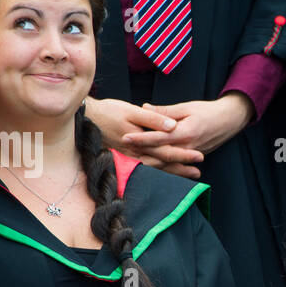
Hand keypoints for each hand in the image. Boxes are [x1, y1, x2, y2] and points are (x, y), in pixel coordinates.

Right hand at [83, 96, 204, 177]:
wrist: (85, 118)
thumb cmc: (109, 111)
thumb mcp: (130, 111)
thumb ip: (152, 120)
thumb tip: (172, 126)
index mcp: (140, 141)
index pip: (166, 151)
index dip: (184, 155)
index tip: (199, 158)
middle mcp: (136, 154)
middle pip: (163, 163)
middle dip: (181, 168)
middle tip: (199, 173)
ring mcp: (130, 158)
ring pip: (155, 168)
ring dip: (172, 173)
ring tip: (189, 175)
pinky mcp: (125, 158)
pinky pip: (145, 168)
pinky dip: (158, 172)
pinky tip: (167, 173)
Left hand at [121, 95, 253, 171]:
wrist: (230, 120)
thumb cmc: (208, 111)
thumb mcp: (186, 107)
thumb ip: (165, 111)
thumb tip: (144, 108)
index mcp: (185, 132)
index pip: (158, 137)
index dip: (141, 138)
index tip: (125, 137)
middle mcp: (187, 147)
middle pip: (159, 155)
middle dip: (140, 154)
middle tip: (121, 154)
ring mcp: (190, 155)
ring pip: (166, 163)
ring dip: (148, 165)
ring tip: (129, 164)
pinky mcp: (192, 158)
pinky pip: (174, 165)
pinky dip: (160, 167)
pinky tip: (147, 168)